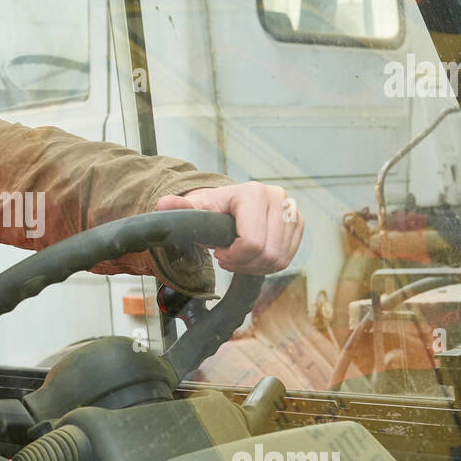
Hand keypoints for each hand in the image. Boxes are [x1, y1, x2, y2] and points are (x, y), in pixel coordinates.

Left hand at [154, 182, 302, 274]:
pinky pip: (288, 258)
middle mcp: (278, 198)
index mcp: (253, 194)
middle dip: (244, 264)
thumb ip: (181, 209)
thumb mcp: (196, 208)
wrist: (231, 203)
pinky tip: (253, 257)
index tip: (220, 253)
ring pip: (279, 259)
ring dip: (256, 267)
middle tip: (228, 258)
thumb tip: (162, 204)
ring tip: (239, 257)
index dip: (234, 257)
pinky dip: (268, 265)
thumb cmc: (213, 209)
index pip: (252, 243)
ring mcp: (291, 211)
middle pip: (267, 254)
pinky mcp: (298, 223)